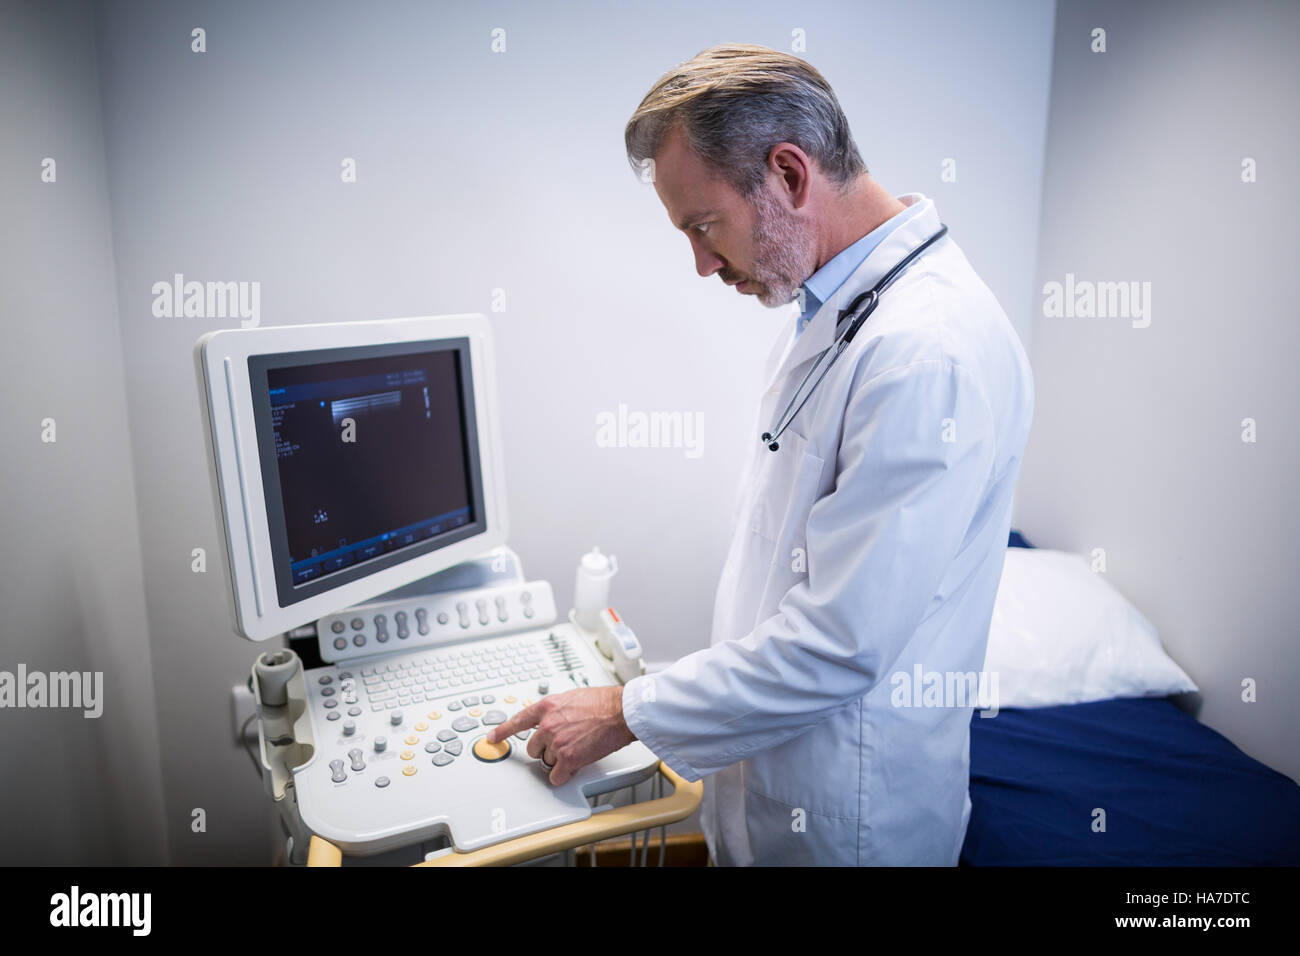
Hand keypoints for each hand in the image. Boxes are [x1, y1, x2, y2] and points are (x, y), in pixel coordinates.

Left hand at [487, 685, 635, 785]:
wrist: (621, 712)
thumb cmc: (603, 703)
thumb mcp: (572, 697)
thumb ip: (556, 709)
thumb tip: (550, 718)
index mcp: (547, 707)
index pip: (518, 721)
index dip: (502, 731)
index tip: (492, 737)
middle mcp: (548, 725)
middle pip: (532, 747)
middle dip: (545, 748)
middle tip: (563, 743)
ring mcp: (557, 743)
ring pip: (547, 761)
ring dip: (559, 760)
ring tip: (577, 747)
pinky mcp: (568, 759)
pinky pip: (556, 776)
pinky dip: (563, 775)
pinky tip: (573, 766)